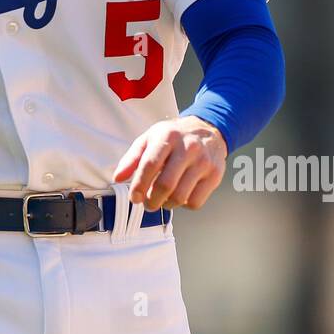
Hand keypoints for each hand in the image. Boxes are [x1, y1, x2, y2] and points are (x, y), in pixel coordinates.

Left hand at [112, 117, 228, 210]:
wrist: (208, 128)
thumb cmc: (174, 136)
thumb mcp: (150, 138)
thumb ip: (132, 158)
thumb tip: (118, 178)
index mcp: (168, 137)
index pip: (150, 165)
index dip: (139, 186)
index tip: (135, 197)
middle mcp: (187, 148)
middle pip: (165, 185)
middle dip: (152, 201)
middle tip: (148, 203)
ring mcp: (203, 162)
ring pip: (180, 197)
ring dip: (166, 205)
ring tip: (163, 199)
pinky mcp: (215, 175)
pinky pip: (196, 202)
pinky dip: (184, 205)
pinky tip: (180, 195)